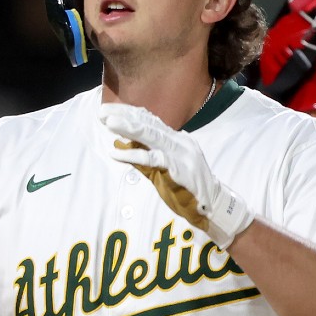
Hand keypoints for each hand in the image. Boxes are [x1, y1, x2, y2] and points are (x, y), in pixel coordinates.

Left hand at [100, 103, 253, 246]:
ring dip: (129, 128)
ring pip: (152, 135)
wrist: (212, 205)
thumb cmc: (186, 188)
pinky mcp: (178, 169)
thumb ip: (142, 156)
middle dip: (125, 116)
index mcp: (176, 138)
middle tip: (102, 112)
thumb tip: (118, 143)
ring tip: (109, 123)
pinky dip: (133, 155)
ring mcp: (180, 153)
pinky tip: (117, 153)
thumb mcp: (162, 169)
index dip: (129, 113)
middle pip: (148, 123)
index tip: (109, 110)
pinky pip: (153, 159)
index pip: (150, 120)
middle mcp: (179, 141)